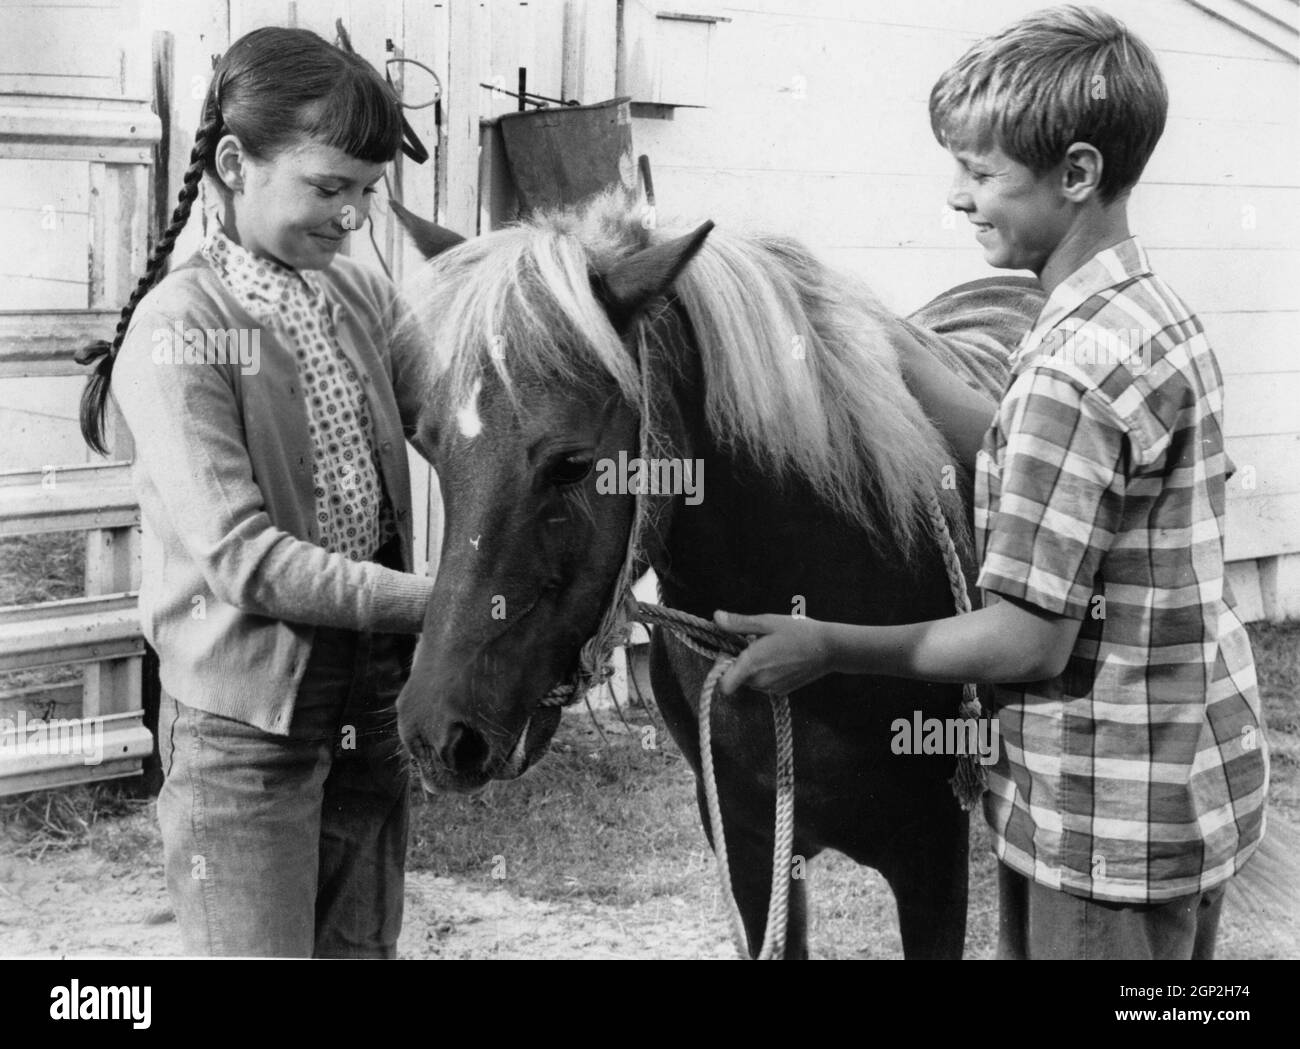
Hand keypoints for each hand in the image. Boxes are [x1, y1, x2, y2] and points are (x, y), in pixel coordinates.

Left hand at [712, 610, 836, 696]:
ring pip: (750, 680)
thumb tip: (716, 617)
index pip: (724, 684)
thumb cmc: (798, 631)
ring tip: (771, 650)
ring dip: (754, 667)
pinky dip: (767, 673)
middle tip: (755, 643)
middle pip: (736, 677)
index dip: (722, 668)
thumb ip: (738, 623)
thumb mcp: (766, 622)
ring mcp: (771, 689)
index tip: (731, 652)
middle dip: (740, 662)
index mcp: (752, 664)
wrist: (829, 648)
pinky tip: (781, 658)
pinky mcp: (782, 692)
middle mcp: (760, 681)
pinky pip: (764, 684)